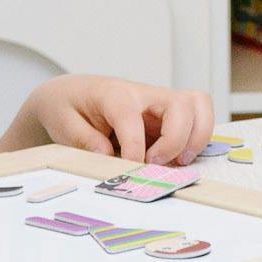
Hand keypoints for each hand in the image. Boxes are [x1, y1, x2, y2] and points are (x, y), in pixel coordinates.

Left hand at [16, 74, 217, 166]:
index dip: (134, 147)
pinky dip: (198, 138)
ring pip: (198, 106)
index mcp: (113, 94)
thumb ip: (83, 140)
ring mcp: (159, 102)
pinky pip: (198, 117)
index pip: (132, 117)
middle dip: (175, 140)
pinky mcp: (168, 114)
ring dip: (196, 137)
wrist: (72, 94)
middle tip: (155, 163)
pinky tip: (178, 158)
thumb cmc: (68, 106)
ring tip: (178, 161)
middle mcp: (142, 94)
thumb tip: (107, 157)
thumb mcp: (63, 122)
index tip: (130, 168)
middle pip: (180, 105)